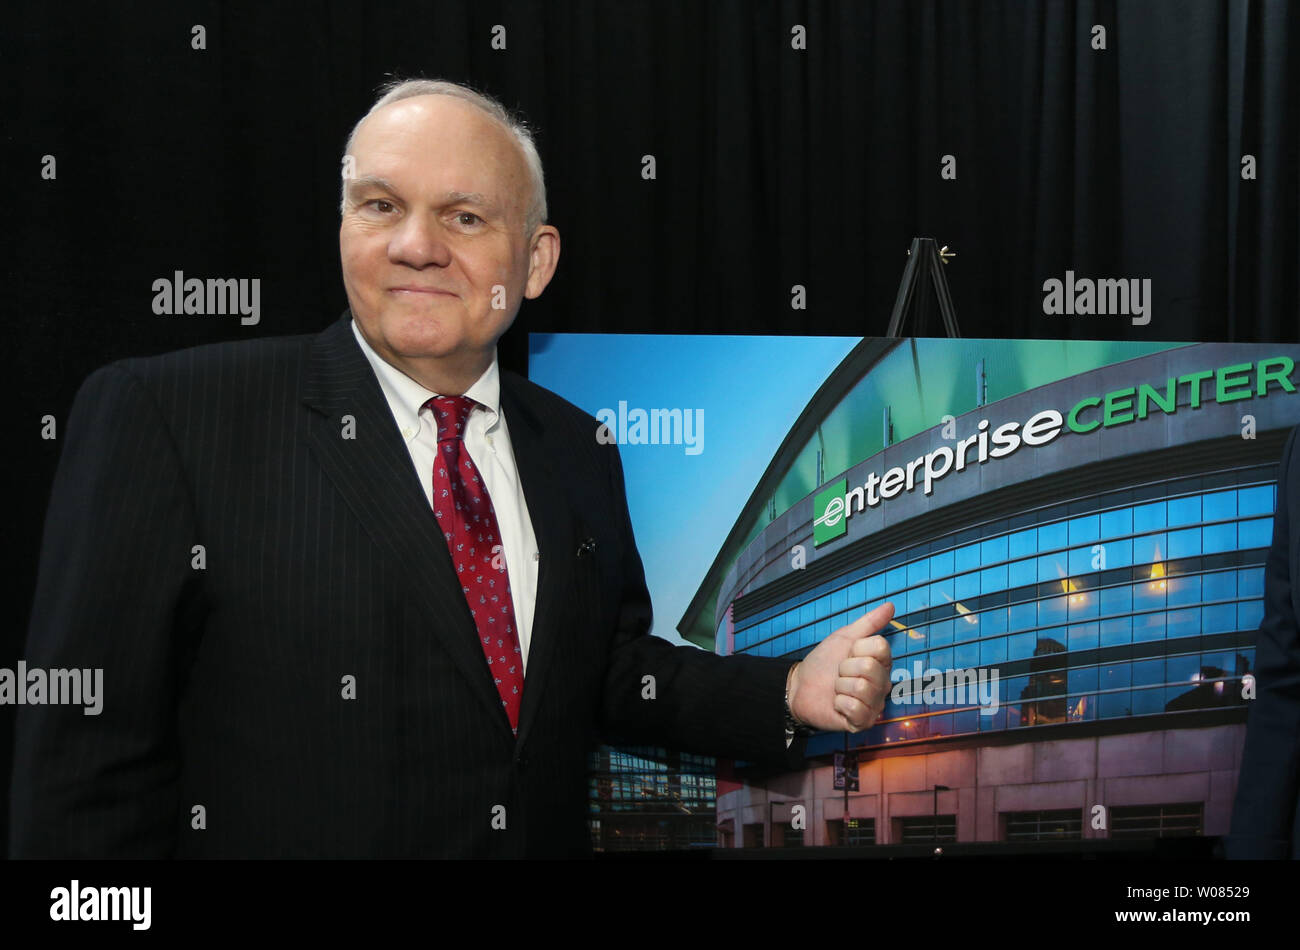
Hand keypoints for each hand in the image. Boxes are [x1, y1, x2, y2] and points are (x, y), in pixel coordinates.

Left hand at [787, 602, 893, 732]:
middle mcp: (883, 685)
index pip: (880, 648)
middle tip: (840, 673)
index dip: (857, 648)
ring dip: (840, 687)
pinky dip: (840, 704)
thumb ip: (869, 623)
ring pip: (861, 688)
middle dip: (845, 668)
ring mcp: (874, 705)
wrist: (800, 685)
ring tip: (837, 689)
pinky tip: (837, 704)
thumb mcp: (845, 637)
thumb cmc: (824, 662)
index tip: (848, 653)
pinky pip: (856, 708)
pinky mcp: (862, 722)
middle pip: (869, 668)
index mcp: (882, 663)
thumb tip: (890, 606)